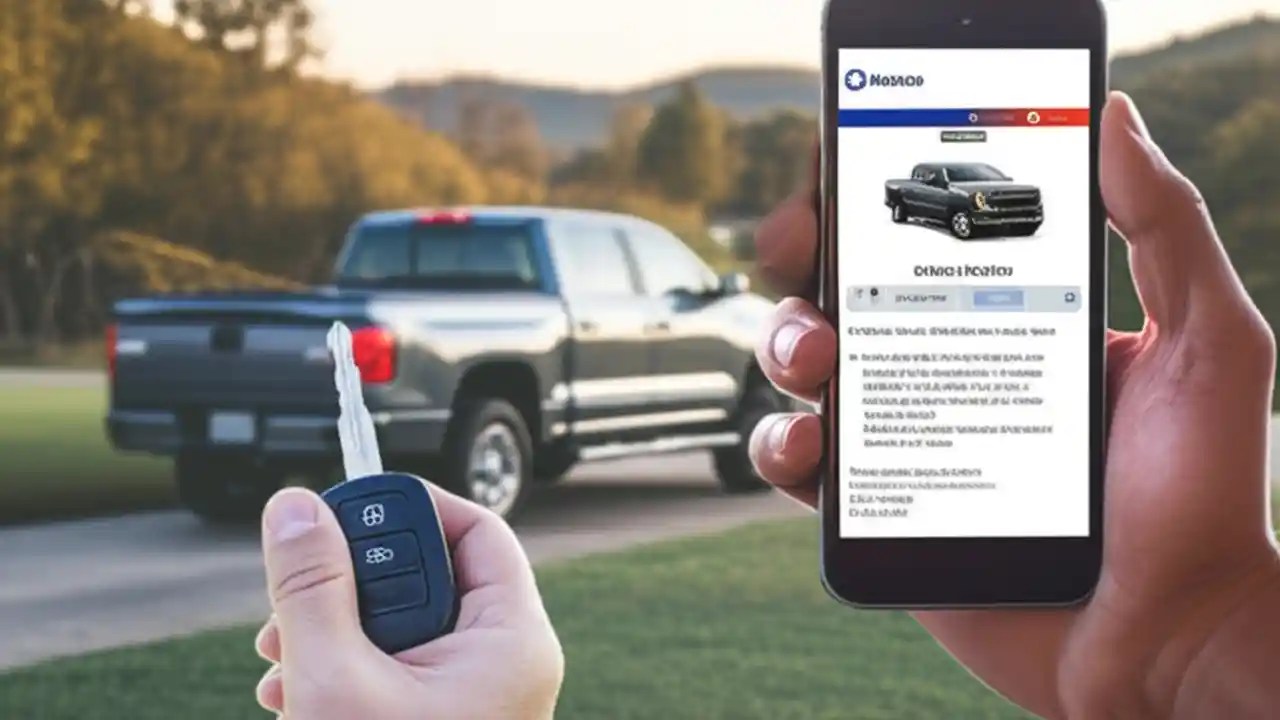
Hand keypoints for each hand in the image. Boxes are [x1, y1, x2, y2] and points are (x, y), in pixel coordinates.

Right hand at [252, 485, 562, 718]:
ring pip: (402, 626)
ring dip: (333, 630)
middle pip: (430, 576)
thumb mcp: (334, 677)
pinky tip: (294, 689)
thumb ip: (313, 588)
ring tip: (280, 653)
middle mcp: (503, 665)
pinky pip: (396, 670)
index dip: (410, 507)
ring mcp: (472, 697)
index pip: (478, 529)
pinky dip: (345, 670)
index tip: (342, 509)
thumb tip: (295, 508)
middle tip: (294, 593)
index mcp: (513, 642)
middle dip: (350, 581)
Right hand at [750, 92, 1279, 718]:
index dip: (863, 201)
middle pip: (840, 291)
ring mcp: (907, 437)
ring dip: (783, 343)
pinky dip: (782, 443)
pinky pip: (799, 463)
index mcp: (1008, 317)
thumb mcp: (1209, 342)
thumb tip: (1114, 117)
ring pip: (804, 369)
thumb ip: (1167, 228)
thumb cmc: (1205, 495)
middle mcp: (945, 368)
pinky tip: (814, 446)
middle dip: (802, 259)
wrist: (1166, 636)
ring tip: (819, 360)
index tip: (837, 181)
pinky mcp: (878, 509)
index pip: (917, 239)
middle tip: (804, 256)